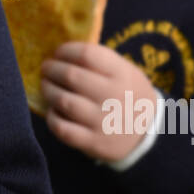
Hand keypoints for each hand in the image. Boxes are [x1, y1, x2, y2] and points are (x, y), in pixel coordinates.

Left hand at [41, 42, 158, 161]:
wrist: (147, 133)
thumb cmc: (127, 94)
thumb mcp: (124, 71)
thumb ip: (98, 61)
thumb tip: (60, 52)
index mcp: (121, 74)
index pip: (86, 54)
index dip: (66, 50)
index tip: (58, 53)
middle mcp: (113, 96)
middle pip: (71, 76)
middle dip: (52, 69)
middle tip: (46, 68)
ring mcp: (103, 121)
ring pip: (64, 101)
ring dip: (48, 90)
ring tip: (46, 86)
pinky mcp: (93, 142)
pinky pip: (62, 129)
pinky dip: (52, 117)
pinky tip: (53, 110)